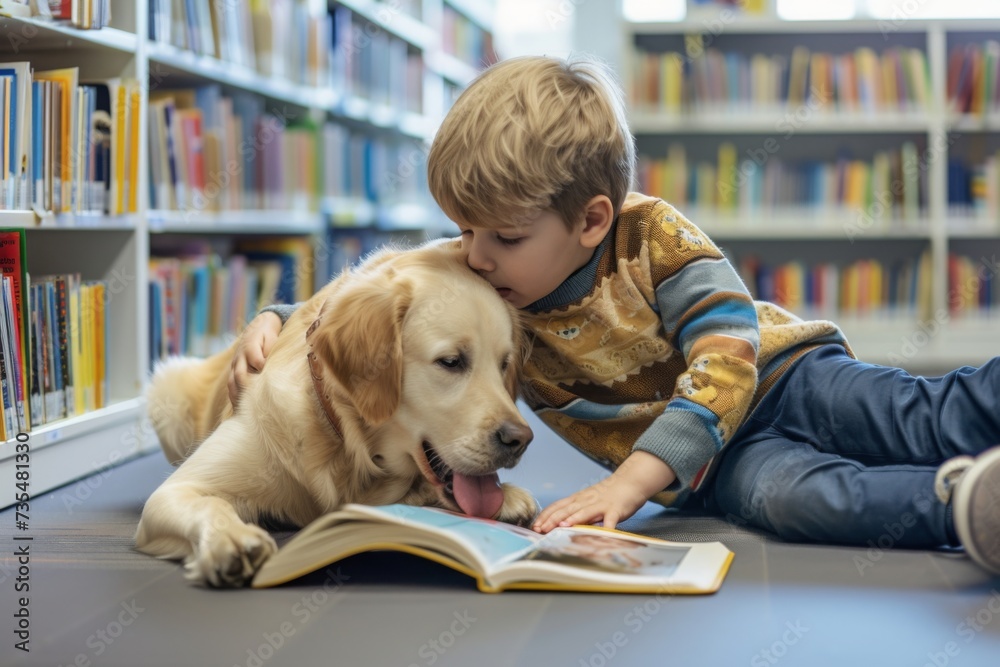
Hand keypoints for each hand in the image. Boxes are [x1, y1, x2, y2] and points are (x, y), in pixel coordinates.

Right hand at [227, 311, 282, 405]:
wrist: (258, 328)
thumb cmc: (269, 336)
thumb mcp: (273, 338)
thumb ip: (271, 350)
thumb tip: (269, 366)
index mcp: (250, 347)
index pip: (257, 361)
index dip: (263, 370)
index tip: (272, 382)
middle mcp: (239, 357)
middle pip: (241, 375)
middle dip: (249, 389)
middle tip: (259, 403)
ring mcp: (235, 365)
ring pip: (232, 383)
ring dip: (239, 397)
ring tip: (247, 411)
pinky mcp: (233, 372)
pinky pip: (231, 386)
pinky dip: (235, 398)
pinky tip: (241, 410)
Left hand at [532, 451, 676, 532]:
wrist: (630, 481)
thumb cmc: (608, 494)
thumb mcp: (588, 501)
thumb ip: (576, 511)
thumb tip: (560, 523)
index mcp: (579, 498)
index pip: (558, 506)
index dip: (545, 515)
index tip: (535, 525)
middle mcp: (587, 500)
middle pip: (567, 509)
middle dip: (552, 519)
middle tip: (540, 530)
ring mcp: (601, 504)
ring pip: (585, 511)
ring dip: (573, 519)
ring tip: (561, 527)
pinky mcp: (616, 509)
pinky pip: (611, 519)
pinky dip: (606, 527)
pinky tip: (602, 535)